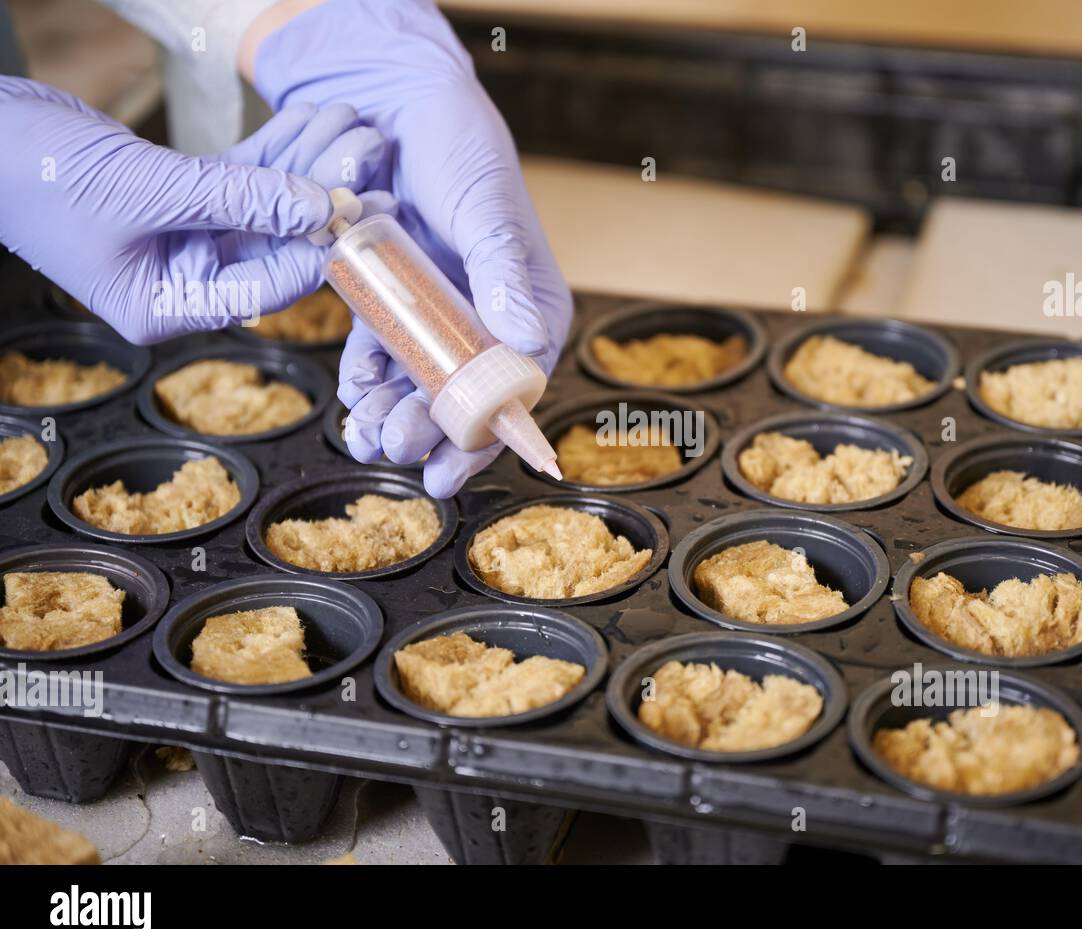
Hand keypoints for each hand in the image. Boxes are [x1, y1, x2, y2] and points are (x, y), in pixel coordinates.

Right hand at [0, 78, 388, 343]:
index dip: (319, 249)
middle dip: (326, 194)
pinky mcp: (182, 197)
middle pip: (276, 241)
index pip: (266, 286)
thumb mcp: (143, 190)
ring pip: (267, 203)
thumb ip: (235, 198)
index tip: (366, 211)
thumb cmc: (33, 175)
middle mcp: (184, 278)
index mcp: (169, 306)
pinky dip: (276, 149)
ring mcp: (185, 237)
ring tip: (357, 124)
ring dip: (309, 162)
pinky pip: (243, 177)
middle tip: (375, 155)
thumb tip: (318, 205)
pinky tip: (315, 118)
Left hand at [249, 0, 572, 496]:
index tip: (449, 474)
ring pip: (421, 384)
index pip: (517, 389)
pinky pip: (385, 353)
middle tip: (392, 447)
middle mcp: (490, 320)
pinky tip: (353, 389)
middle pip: (464, 398)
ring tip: (365, 433)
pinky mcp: (400, 302)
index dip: (486, 438)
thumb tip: (526, 338)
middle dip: (428, 432)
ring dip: (394, 415)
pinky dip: (368, 375)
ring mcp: (442, 315)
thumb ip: (502, 269)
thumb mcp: (485, 205)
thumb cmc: (461, 147)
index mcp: (531, 306)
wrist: (399, 106)